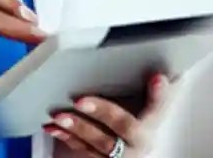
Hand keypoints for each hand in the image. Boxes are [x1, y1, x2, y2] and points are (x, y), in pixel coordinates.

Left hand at [47, 74, 172, 156]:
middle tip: (80, 100)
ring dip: (78, 127)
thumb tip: (144, 62)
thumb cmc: (124, 121)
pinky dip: (65, 137)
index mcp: (151, 123)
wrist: (118, 151)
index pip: (160, 106)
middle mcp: (139, 141)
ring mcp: (122, 155)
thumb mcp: (134, 104)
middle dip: (104, 112)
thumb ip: (140, 88)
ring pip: (102, 142)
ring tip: (59, 115)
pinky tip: (52, 127)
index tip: (157, 77)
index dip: (160, 94)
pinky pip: (83, 151)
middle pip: (126, 127)